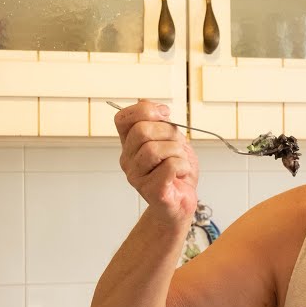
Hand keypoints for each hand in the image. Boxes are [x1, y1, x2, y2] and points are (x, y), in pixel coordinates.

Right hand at [113, 101, 199, 221]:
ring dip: (177, 151)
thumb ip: (159, 122)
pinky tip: (182, 173)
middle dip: (168, 132)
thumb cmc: (176, 172)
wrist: (182, 202)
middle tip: (177, 145)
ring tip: (181, 161)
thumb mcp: (170, 139)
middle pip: (141, 131)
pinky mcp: (152, 191)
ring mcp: (137, 177)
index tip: (165, 114)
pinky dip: (183, 165)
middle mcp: (128, 160)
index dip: (145, 110)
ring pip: (155, 149)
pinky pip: (169, 166)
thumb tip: (148, 103)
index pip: (122, 119)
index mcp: (130, 145)